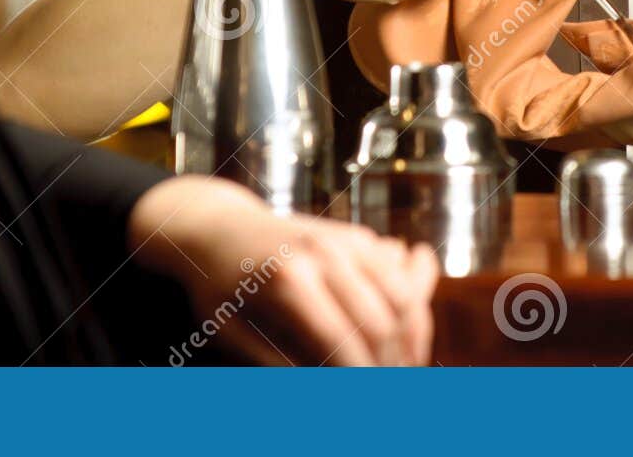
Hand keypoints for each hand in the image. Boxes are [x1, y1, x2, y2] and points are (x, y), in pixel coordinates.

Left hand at [128, 176, 438, 365]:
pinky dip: (413, 313)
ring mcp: (343, 238)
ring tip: (405, 374)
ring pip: (403, 296)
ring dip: (411, 342)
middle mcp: (322, 252)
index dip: (358, 379)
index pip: (340, 341)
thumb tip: (323, 391)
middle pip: (380, 321)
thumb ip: (274, 365)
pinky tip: (408, 344)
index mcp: (288, 278)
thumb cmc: (219, 288)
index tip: (366, 405)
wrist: (219, 225)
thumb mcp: (230, 332)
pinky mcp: (357, 235)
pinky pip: (401, 276)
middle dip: (390, 366)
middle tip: (391, 395)